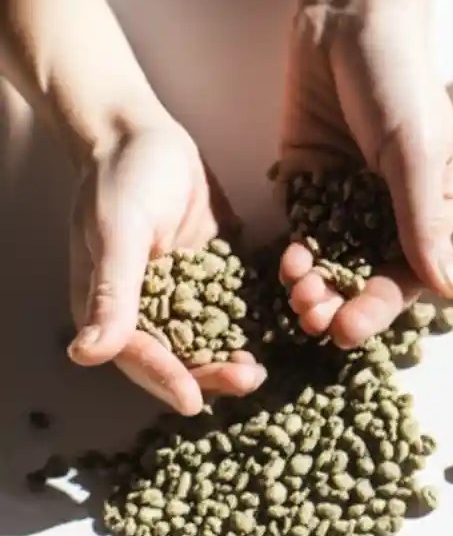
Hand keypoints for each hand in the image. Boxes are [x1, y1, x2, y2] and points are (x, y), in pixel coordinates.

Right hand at [67, 121, 266, 414]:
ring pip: (213, 336)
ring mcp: (186, 292)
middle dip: (213, 373)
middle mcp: (150, 308)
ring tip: (260, 366)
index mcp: (112, 308)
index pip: (140, 357)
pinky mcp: (217, 272)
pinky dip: (256, 319)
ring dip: (234, 353)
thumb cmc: (120, 179)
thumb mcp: (118, 233)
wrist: (144, 134)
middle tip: (249, 378)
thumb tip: (87, 355)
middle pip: (182, 356)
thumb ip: (111, 293)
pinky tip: (282, 326)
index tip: (194, 401)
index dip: (167, 379)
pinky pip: (238, 304)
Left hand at [277, 0, 452, 349]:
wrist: (346, 19)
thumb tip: (452, 291)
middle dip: (341, 303)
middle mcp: (391, 212)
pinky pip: (302, 229)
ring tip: (294, 295)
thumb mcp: (415, 151)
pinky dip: (293, 252)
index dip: (381, 307)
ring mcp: (348, 199)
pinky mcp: (309, 181)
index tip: (349, 329)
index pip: (407, 274)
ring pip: (331, 260)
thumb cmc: (399, 80)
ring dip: (314, 285)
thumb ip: (424, 223)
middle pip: (366, 276)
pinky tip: (285, 262)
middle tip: (313, 318)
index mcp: (431, 210)